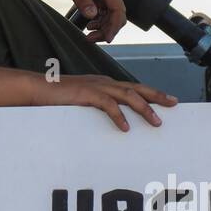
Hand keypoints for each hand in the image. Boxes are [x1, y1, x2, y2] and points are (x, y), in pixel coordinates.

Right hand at [33, 75, 176, 131]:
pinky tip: (125, 128)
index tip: (168, 100)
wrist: (36, 89)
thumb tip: (111, 120)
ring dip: (144, 108)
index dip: (152, 93)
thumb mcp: (81, 103)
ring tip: (156, 122)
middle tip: (174, 103)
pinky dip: (118, 116)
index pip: (133, 88)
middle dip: (157, 96)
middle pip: (136, 88)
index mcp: (103, 84)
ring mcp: (95, 86)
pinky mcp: (86, 93)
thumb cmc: (56, 99)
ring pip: (127, 95)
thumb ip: (95, 108)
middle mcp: (103, 82)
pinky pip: (107, 104)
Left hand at [39, 0, 126, 41]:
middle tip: (92, 38)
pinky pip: (102, 11)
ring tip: (88, 35)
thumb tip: (92, 15)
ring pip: (110, 14)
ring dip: (102, 27)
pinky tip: (88, 26)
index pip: (119, 9)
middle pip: (117, 15)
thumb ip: (82, 0)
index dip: (115, 26)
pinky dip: (98, 20)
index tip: (107, 38)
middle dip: (108, 29)